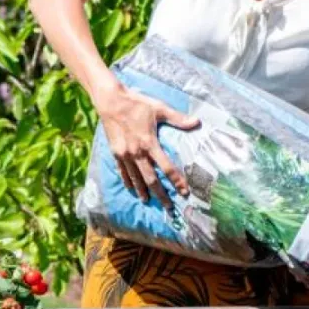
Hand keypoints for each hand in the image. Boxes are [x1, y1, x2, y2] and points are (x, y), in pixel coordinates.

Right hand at [95, 85, 199, 208]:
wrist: (111, 101)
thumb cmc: (137, 103)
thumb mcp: (159, 109)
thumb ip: (178, 119)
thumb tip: (197, 122)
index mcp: (149, 143)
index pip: (166, 167)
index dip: (176, 181)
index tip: (184, 191)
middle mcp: (137, 152)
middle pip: (151, 179)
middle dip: (161, 194)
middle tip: (169, 207)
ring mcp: (125, 154)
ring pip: (136, 178)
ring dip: (143, 191)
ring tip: (149, 201)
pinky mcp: (116, 153)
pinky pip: (123, 171)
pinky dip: (128, 181)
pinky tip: (132, 189)